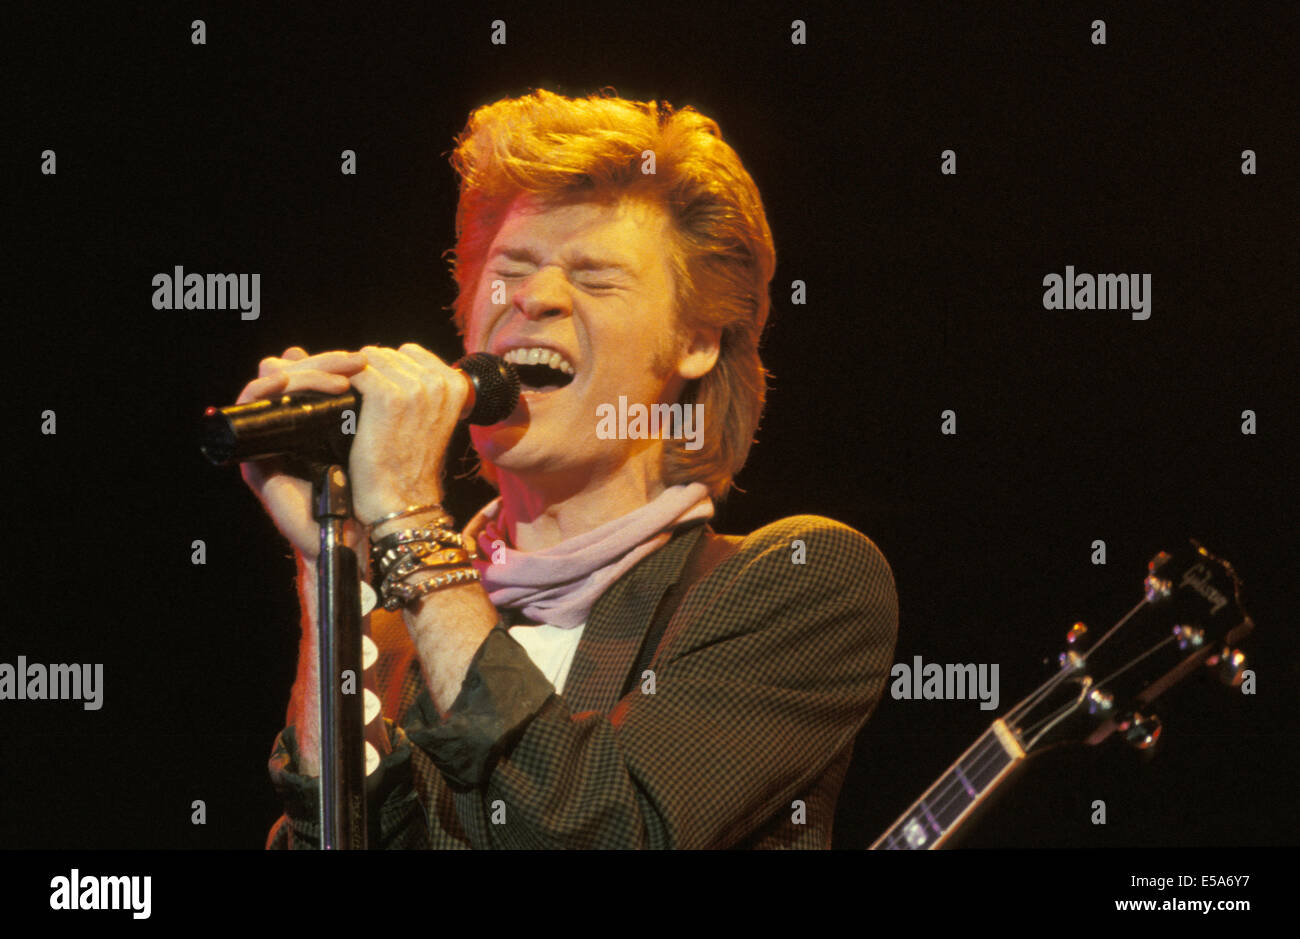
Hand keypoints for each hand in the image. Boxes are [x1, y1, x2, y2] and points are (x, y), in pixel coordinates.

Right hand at [236, 346, 367, 559]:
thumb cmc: (365, 488)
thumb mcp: (370, 439)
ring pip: (272, 386)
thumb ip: (365, 408)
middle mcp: (285, 426)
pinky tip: (287, 381)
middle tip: (355, 362)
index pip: (310, 373)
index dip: (332, 361)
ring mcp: (268, 438)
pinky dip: (265, 389)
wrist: (351, 533)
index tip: (364, 360)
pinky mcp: (253, 453)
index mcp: (310, 420)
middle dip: (323, 362)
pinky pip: (249, 408)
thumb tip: (371, 366)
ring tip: (339, 379)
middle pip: (291, 374)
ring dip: (303, 373)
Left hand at [345, 343, 469, 524]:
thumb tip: (378, 357)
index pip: (409, 354)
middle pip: (387, 354)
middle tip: (355, 399)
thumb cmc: (408, 466)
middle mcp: (439, 383)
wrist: (401, 501)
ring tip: (343, 400)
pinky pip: (356, 373)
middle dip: (368, 371)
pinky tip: (337, 403)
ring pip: (369, 360)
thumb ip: (417, 388)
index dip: (387, 371)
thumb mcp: (428, 421)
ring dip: (350, 375)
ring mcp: (415, 388)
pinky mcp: (388, 397)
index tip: (375, 392)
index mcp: (456, 386)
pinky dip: (341, 384)